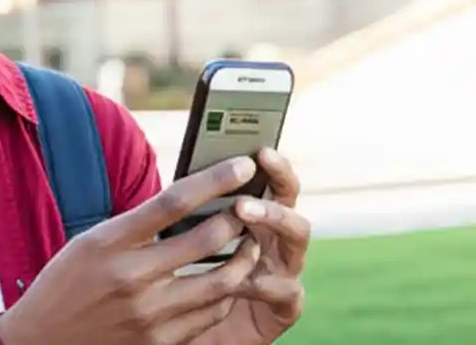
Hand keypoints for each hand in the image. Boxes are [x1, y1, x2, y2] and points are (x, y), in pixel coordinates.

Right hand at [0, 156, 263, 344]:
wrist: (42, 343)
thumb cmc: (67, 283)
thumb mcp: (91, 243)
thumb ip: (136, 224)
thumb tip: (190, 200)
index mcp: (109, 242)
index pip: (174, 201)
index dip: (216, 180)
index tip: (244, 164)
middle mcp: (130, 278)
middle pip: (206, 240)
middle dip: (239, 219)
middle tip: (250, 208)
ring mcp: (148, 315)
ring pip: (221, 282)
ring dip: (244, 259)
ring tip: (250, 244)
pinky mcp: (160, 343)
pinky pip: (212, 314)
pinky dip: (227, 294)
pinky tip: (229, 281)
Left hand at [193, 148, 309, 344]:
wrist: (180, 330)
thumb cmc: (179, 279)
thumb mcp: (178, 240)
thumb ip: (190, 212)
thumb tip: (187, 171)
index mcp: (256, 216)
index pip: (273, 180)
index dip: (273, 163)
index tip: (260, 148)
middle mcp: (275, 239)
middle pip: (291, 200)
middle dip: (279, 182)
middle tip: (254, 167)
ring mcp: (284, 270)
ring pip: (297, 237)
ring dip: (274, 218)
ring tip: (243, 210)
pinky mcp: (284, 307)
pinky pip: (286, 290)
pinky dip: (264, 282)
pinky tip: (241, 279)